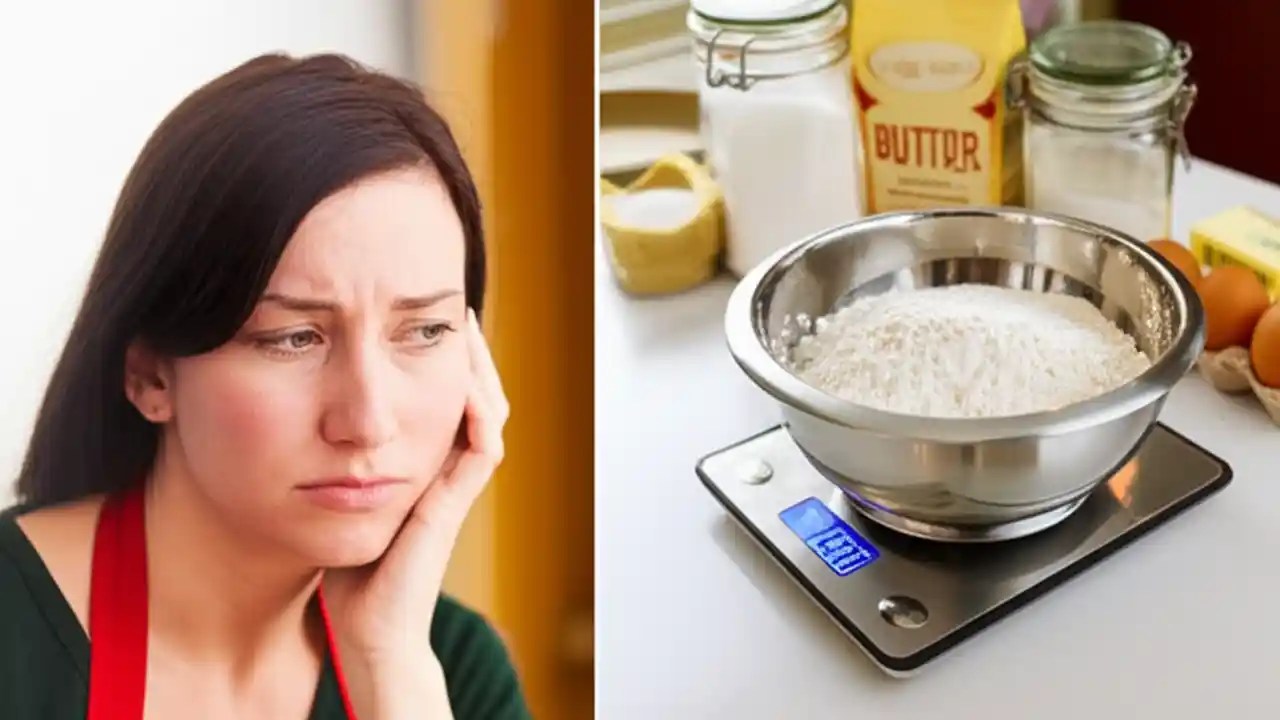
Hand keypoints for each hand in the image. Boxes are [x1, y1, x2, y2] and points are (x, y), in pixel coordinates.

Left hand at [321, 308, 508, 718]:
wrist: (365, 627)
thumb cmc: (345, 571)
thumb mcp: (333, 497)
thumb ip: (330, 459)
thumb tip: (298, 414)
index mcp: (421, 463)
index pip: (444, 396)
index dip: (438, 354)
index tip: (420, 314)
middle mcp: (444, 468)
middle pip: (473, 393)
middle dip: (466, 349)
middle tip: (455, 305)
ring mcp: (453, 484)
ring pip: (487, 410)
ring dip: (479, 367)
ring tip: (464, 323)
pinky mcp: (452, 502)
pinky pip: (482, 445)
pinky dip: (478, 407)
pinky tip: (462, 373)